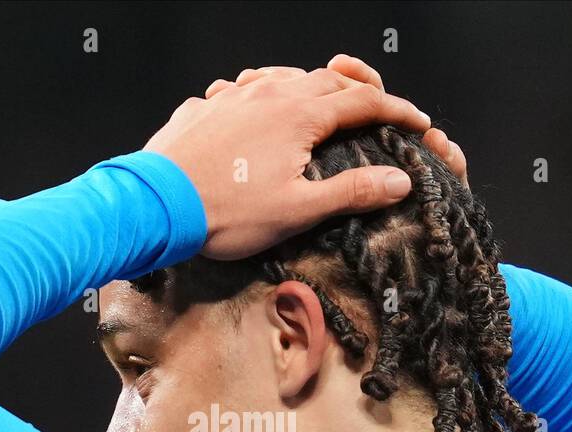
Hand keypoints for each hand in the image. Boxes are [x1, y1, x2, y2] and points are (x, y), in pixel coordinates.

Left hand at [144, 65, 429, 259]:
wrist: (154, 205)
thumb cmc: (225, 213)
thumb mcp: (297, 211)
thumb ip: (351, 192)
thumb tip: (398, 181)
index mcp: (298, 115)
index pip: (362, 103)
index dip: (396, 111)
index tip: (417, 122)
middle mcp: (267, 94)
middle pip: (326, 81)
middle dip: (358, 91)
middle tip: (378, 106)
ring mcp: (232, 98)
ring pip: (282, 77)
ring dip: (310, 86)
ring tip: (322, 100)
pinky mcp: (203, 109)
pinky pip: (241, 89)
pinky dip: (263, 93)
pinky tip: (257, 107)